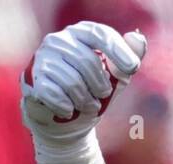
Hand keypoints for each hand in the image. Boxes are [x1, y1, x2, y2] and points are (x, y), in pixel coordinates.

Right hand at [20, 22, 146, 163]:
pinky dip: (68, 108)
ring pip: (72, 82)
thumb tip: (138, 39)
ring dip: (86, 101)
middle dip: (101, 86)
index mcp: (80, 34)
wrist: (67, 119)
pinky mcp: (34, 80)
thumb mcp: (115, 76)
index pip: (100, 34)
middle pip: (88, 61)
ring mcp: (43, 59)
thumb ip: (129, 57)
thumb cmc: (93, 92)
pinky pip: (55, 95)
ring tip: (89, 106)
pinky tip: (69, 110)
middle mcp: (58, 41)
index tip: (133, 69)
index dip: (118, 50)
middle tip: (103, 96)